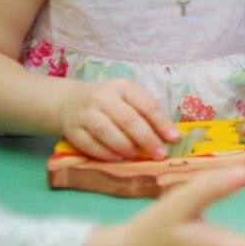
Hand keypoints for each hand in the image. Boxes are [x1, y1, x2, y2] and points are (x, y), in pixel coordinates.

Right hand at [60, 79, 179, 161]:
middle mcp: (102, 97)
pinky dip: (105, 153)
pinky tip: (117, 158)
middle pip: (128, 119)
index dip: (162, 123)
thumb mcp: (128, 99)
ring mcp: (85, 113)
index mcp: (123, 87)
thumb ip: (146, 114)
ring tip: (136, 155)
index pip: (146, 105)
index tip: (174, 138)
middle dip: (147, 139)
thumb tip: (170, 136)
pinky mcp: (72, 130)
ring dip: (124, 146)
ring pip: (106, 131)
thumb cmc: (110, 103)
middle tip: (160, 154)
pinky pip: (89, 144)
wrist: (70, 102)